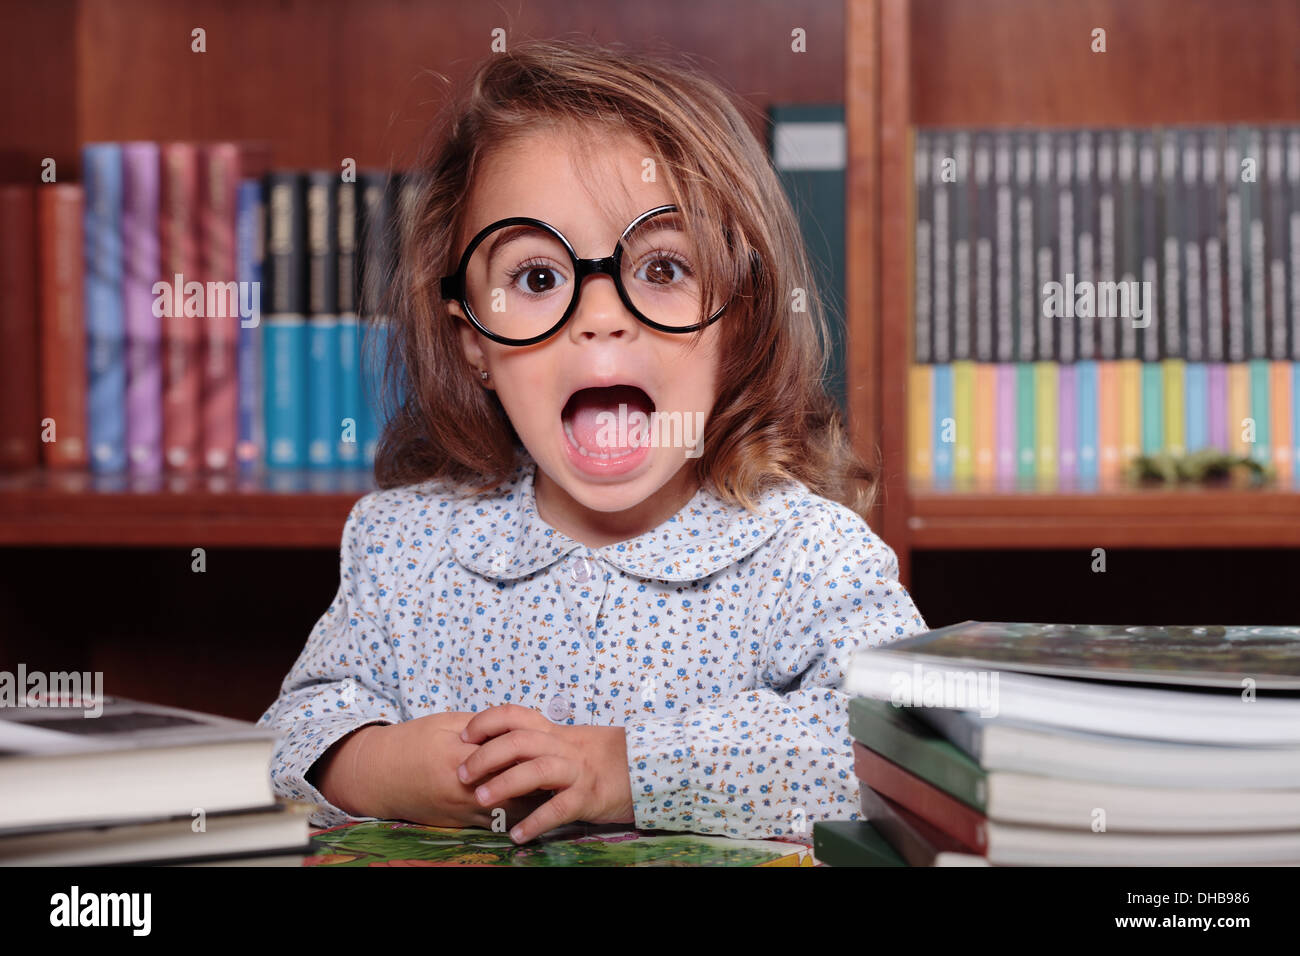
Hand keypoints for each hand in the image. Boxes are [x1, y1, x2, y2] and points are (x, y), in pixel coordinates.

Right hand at [350, 712, 547, 829]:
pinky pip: (494, 824)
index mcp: (459, 754)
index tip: (552, 746)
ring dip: (532, 801)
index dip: (531, 751)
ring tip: (553, 788)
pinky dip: (514, 815)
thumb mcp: (446, 722)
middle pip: (512, 786)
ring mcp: (460, 809)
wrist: (378, 775)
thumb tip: (514, 727)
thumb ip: (483, 726)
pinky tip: (530, 805)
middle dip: (538, 780)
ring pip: (508, 810)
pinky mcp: (458, 824)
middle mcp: (461, 786)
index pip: (505, 754)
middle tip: (560, 770)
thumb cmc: (412, 742)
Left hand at [456, 704, 635, 843]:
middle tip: (462, 775)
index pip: (514, 715)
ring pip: (536, 770)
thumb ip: (537, 744)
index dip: (485, 722)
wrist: (645, 767)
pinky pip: (559, 808)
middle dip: (485, 756)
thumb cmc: (600, 758)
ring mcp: (576, 771)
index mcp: (553, 732)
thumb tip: (495, 751)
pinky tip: (517, 836)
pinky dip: (536, 822)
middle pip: (518, 740)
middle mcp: (562, 746)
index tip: (464, 737)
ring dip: (505, 784)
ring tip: (481, 800)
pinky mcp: (589, 796)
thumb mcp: (566, 743)